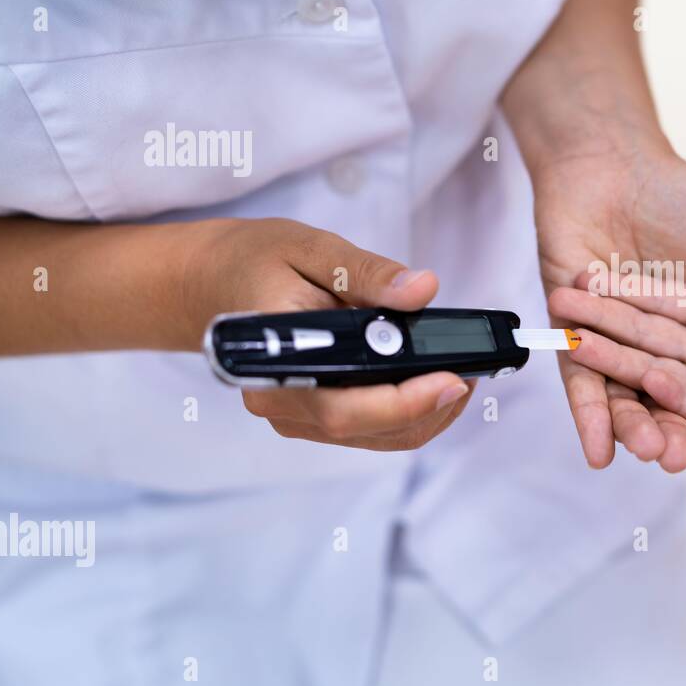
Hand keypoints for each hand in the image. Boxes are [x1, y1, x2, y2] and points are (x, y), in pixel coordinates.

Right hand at [183, 217, 473, 450]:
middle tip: (473, 371)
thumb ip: (367, 273)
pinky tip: (434, 378)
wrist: (212, 280)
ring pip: (373, 437)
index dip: (404, 402)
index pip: (342, 406)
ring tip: (462, 371)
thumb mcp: (312, 248)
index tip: (454, 379)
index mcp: (272, 358)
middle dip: (429, 408)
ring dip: (426, 414)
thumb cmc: (258, 260)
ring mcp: (294, 414)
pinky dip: (408, 411)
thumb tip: (422, 290)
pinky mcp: (311, 415)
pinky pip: (368, 429)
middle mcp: (279, 400)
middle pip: (364, 429)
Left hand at [531, 141, 685, 470]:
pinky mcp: (570, 318)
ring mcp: (606, 327)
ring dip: (634, 426)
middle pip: (660, 392)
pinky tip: (598, 445)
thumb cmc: (673, 190)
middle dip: (672, 430)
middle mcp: (649, 330)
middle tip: (684, 463)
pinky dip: (588, 407)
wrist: (610, 156)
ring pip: (622, 390)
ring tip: (651, 456)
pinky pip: (576, 372)